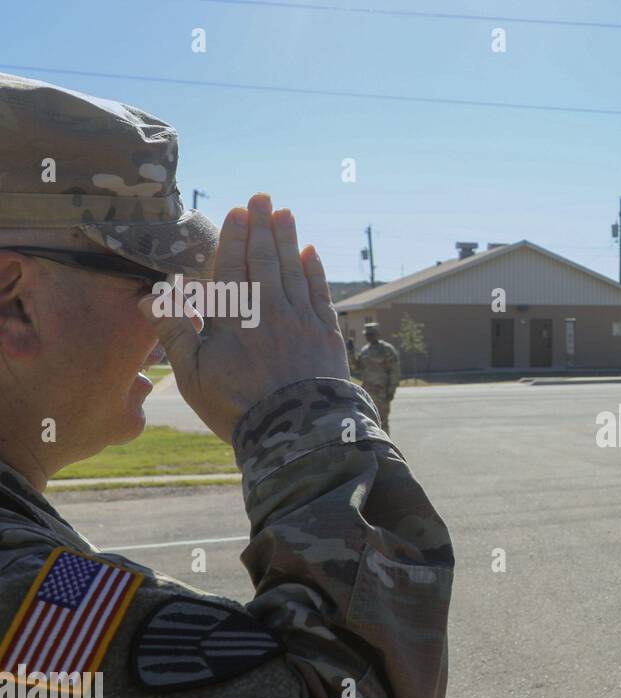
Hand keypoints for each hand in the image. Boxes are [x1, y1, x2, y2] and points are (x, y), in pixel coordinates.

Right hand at [142, 194, 349, 442]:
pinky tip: (311, 253)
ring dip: (289, 239)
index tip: (238, 211)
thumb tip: (147, 297)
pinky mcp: (328, 335)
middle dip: (263, 226)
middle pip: (266, 259)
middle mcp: (270, 310)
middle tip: (263, 197)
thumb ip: (174, 331)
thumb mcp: (193, 374)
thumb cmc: (237, 406)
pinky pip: (320, 293)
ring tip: (286, 214)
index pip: (233, 266)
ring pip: (295, 270)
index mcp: (235, 316)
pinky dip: (315, 271)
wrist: (297, 432)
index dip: (235, 236)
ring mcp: (302, 320)